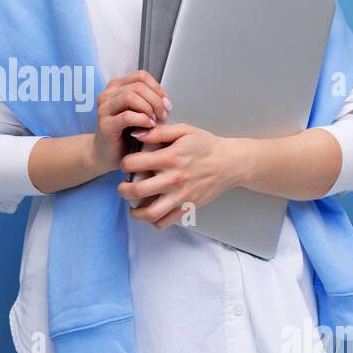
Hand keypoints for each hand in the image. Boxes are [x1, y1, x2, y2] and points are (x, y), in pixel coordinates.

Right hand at [89, 70, 171, 174]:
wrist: (107, 154)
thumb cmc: (125, 133)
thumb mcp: (138, 112)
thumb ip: (148, 101)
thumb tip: (165, 99)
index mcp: (116, 87)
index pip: (140, 76)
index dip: (157, 87)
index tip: (166, 102)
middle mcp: (108, 95)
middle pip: (138, 86)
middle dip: (155, 100)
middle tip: (163, 114)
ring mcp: (104, 109)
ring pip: (130, 97)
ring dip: (148, 108)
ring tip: (155, 120)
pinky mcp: (105, 124)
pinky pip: (127, 116)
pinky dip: (142, 120)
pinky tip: (148, 127)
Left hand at [115, 123, 244, 227]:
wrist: (229, 163)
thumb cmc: (206, 145)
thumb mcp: (184, 131)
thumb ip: (158, 132)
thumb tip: (136, 133)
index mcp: (169, 158)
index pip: (133, 164)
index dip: (124, 164)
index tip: (126, 164)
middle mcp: (173, 180)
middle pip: (137, 191)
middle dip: (122, 190)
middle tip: (123, 187)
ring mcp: (180, 197)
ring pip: (150, 213)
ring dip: (135, 212)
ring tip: (133, 205)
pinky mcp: (187, 208)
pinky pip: (165, 222)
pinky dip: (154, 221)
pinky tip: (151, 212)